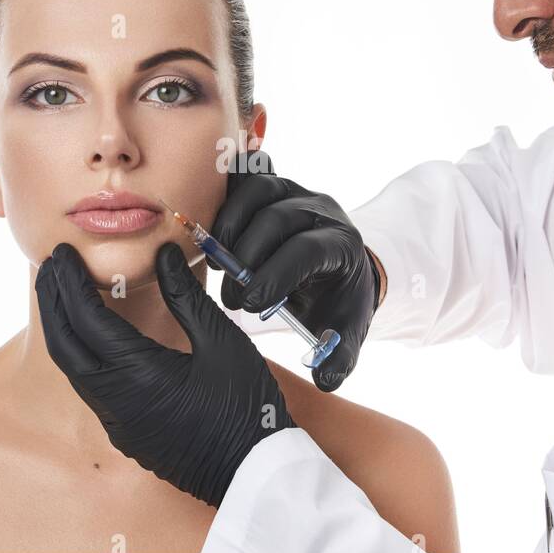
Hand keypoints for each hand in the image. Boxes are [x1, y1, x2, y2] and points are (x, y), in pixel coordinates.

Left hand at [36, 241, 295, 506]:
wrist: (255, 474)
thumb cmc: (247, 410)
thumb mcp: (222, 343)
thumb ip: (187, 298)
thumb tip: (164, 255)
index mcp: (137, 375)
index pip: (85, 319)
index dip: (70, 282)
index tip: (62, 253)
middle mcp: (116, 401)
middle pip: (64, 344)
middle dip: (53, 301)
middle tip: (52, 266)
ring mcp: (118, 423)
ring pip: (73, 369)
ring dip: (64, 329)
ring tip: (66, 293)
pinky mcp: (126, 434)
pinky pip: (90, 388)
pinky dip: (81, 353)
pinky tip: (94, 336)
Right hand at [209, 151, 380, 392]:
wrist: (340, 268)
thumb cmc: (337, 301)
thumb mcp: (345, 332)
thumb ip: (339, 357)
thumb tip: (324, 377)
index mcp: (342, 245)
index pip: (307, 249)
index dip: (275, 273)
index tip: (250, 303)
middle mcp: (320, 210)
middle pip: (278, 218)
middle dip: (247, 257)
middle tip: (230, 295)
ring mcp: (294, 192)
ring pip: (259, 189)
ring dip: (230, 224)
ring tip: (216, 263)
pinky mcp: (270, 185)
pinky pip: (244, 175)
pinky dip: (223, 196)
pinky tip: (208, 228)